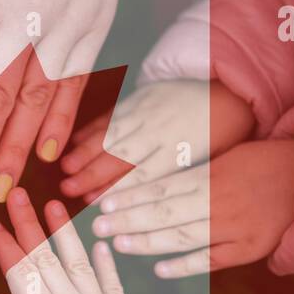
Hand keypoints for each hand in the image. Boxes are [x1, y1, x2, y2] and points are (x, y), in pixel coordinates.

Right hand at [0, 188, 195, 293]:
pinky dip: (106, 263)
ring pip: (79, 263)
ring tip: (55, 205)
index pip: (23, 275)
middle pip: (48, 260)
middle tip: (17, 194)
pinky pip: (112, 284)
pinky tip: (102, 246)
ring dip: (65, 233)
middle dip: (30, 225)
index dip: (6, 247)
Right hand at [60, 79, 254, 202]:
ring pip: (112, 133)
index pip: (143, 174)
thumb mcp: (207, 160)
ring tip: (65, 168)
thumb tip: (139, 203)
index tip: (94, 204)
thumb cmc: (220, 133)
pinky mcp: (141, 97)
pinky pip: (112, 115)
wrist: (229, 88)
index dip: (117, 190)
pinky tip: (73, 142)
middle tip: (68, 190)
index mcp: (181, 149)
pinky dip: (91, 129)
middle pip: (121, 155)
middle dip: (91, 173)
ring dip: (85, 151)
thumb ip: (173, 178)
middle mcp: (160, 129)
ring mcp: (148, 110)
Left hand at [92, 138, 293, 277]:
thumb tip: (153, 183)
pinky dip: (185, 266)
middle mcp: (221, 201)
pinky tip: (160, 269)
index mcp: (213, 175)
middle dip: (129, 220)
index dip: (131, 197)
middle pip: (165, 212)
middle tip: (97, 226)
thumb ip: (194, 173)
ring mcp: (236, 227)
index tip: (104, 203)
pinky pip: (212, 260)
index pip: (162, 188)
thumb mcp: (228, 158)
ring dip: (148, 243)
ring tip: (119, 245)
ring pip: (183, 237)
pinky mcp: (251, 248)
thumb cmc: (266, 163)